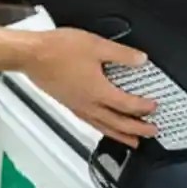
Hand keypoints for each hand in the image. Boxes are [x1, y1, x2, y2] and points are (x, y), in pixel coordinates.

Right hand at [23, 28, 158, 146]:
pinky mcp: (69, 104)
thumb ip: (121, 54)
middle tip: (151, 133)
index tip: (155, 108)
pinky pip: (91, 122)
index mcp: (98, 91)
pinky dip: (102, 128)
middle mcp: (88, 104)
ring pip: (103, 126)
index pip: (127, 105)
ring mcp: (77, 106)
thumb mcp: (96, 45)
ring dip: (120, 135)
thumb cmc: (58, 50)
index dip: (143, 108)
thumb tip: (141, 59)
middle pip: (117, 123)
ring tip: (132, 141)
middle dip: (136, 130)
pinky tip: (103, 127)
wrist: (31, 55)